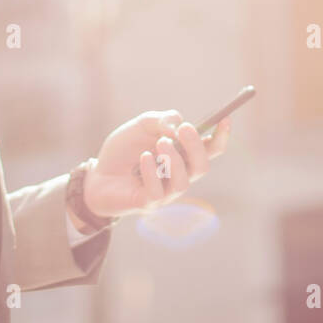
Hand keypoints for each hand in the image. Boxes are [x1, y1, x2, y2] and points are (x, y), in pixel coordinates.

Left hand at [81, 110, 231, 218]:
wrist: (96, 175)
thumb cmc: (123, 151)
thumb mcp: (141, 125)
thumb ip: (161, 120)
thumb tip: (178, 126)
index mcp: (183, 155)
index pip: (211, 149)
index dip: (221, 136)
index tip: (225, 119)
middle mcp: (180, 175)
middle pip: (202, 165)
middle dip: (197, 146)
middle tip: (184, 130)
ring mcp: (166, 192)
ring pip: (183, 181)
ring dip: (174, 159)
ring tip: (160, 143)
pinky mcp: (148, 204)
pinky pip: (158, 191)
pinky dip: (152, 172)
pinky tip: (142, 158)